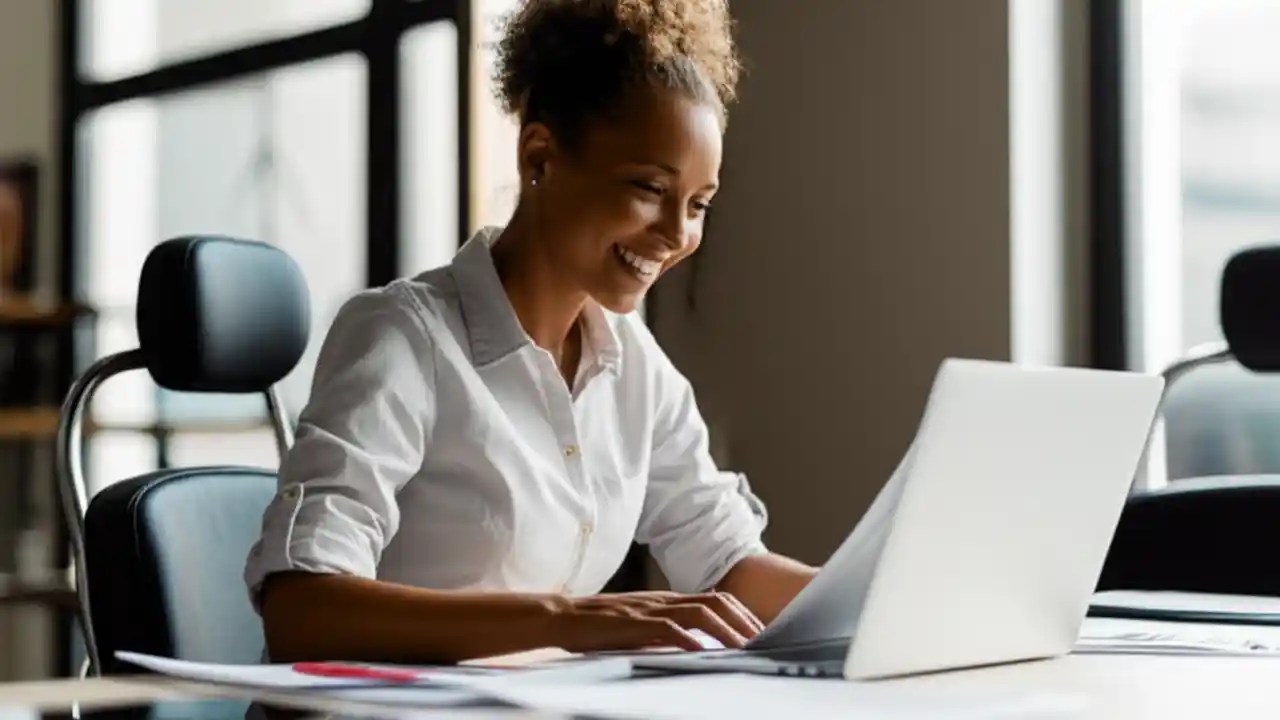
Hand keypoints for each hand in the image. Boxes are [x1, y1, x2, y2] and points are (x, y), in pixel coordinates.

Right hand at [551, 591, 764, 652]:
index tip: (761, 633)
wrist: (560, 617)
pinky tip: (704, 652)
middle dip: (744, 621)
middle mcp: (663, 600)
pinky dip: (690, 639)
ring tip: (744, 649)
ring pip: (699, 612)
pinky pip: (669, 629)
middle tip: (764, 642)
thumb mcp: (640, 624)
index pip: (715, 598)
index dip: (742, 614)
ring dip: (726, 631)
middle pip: (715, 601)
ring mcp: (649, 609)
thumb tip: (696, 646)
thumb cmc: (598, 626)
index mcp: (666, 599)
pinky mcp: (633, 623)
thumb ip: (666, 630)